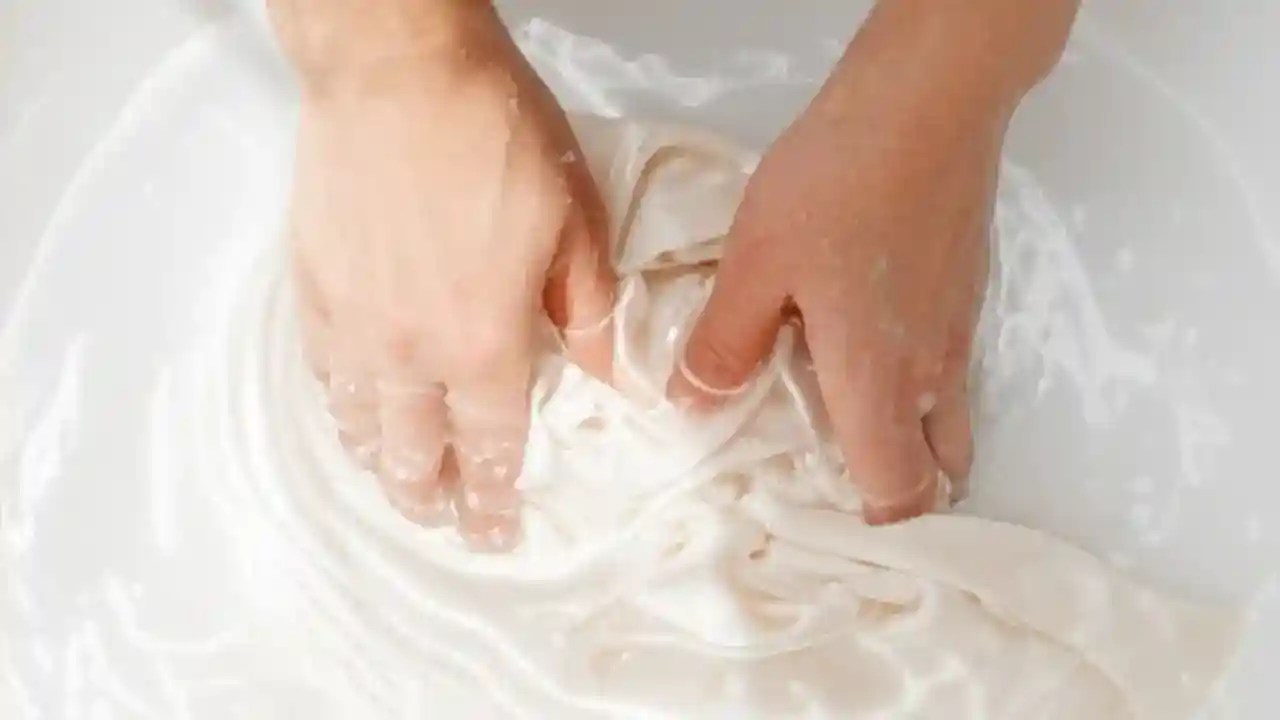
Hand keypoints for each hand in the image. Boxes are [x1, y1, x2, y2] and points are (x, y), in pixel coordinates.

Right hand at [272, 1, 615, 549]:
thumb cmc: (494, 136)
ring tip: (395, 479)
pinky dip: (339, 403)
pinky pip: (321, 369)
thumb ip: (590, 311)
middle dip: (430, 495)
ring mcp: (351, 321)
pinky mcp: (311, 285)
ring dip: (379, 460)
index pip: (489, 444)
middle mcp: (408, 350)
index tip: (492, 529)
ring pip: (358, 420)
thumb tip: (615, 380)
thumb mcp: (573, 221)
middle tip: (441, 517)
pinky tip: (350, 407)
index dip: (491, 495)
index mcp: (482, 342)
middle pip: (413, 450)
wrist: (397, 72)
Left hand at [670, 0, 1073, 522]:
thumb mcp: (755, 265)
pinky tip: (865, 346)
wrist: (926, 105)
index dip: (876, 528)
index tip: (832, 528)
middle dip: (902, 492)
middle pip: (940, 469)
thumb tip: (693, 406)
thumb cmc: (837, 187)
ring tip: (853, 424)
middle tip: (844, 483)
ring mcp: (958, 330)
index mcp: (879, 382)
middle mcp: (932, 371)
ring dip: (913, 440)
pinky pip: (950, 368)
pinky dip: (920, 388)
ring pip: (949, 418)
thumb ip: (725, 343)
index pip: (899, 493)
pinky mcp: (965, 289)